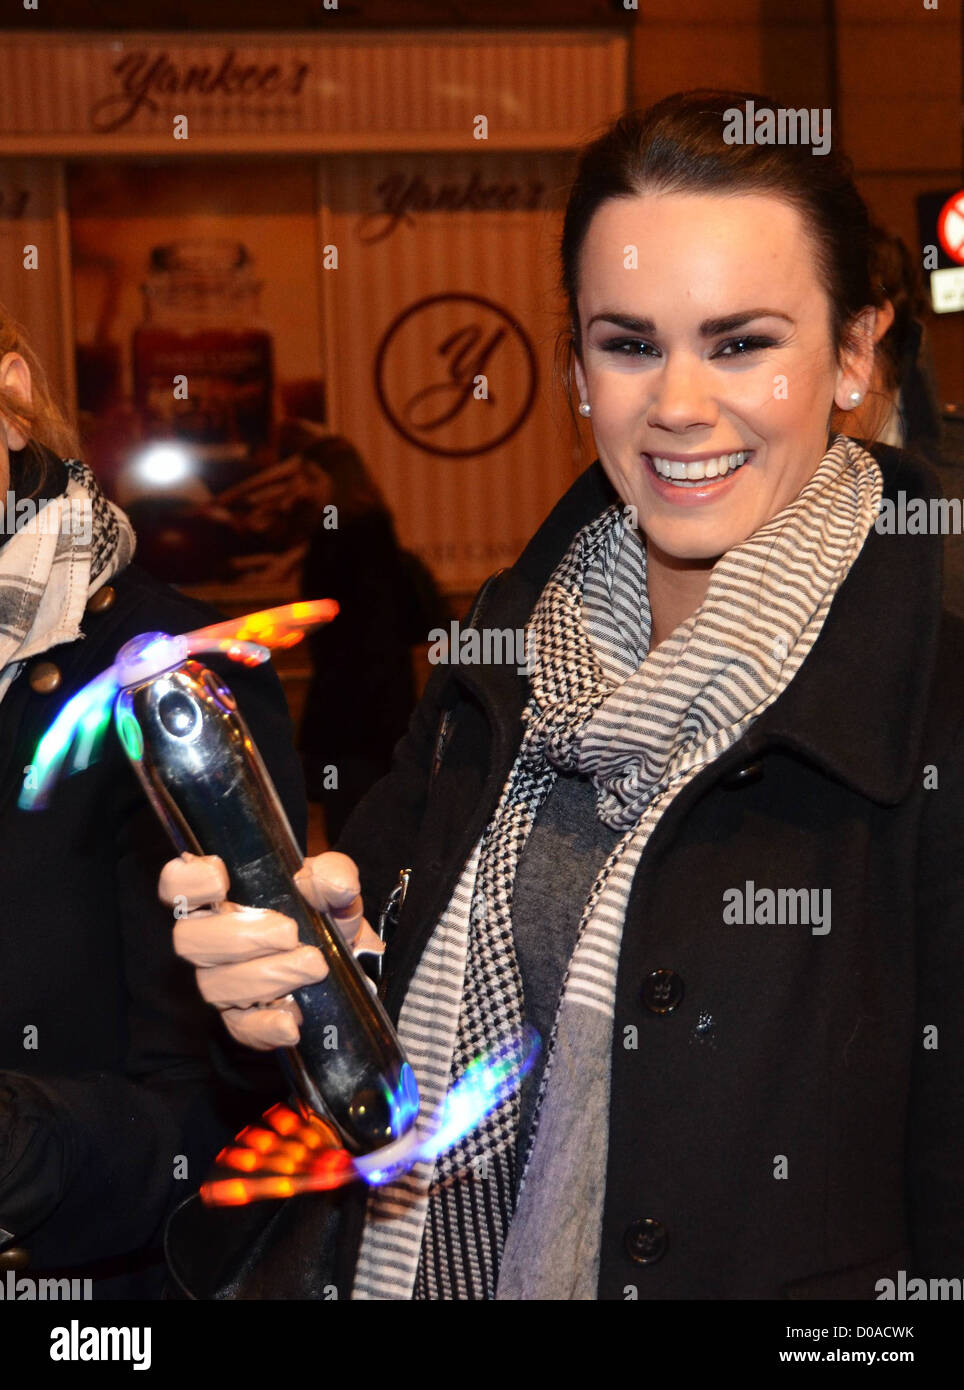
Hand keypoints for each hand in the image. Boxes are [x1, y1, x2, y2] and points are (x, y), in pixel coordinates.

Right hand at [158, 850, 383, 1050]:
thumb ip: (332, 876)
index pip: (177, 887)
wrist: (347, 955)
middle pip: (190, 941)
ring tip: (313, 966)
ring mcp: (223, 981)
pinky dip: (264, 1027)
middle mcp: (212, 939)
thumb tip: (336, 887)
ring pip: (216, 986)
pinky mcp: (244, 1018)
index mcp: (225, 897)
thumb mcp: (333, 884)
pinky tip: (290, 1023)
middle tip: (289, 934)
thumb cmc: (325, 910)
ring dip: (266, 977)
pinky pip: (240, 1029)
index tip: (220, 881)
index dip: (186, 884)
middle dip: (239, 937)